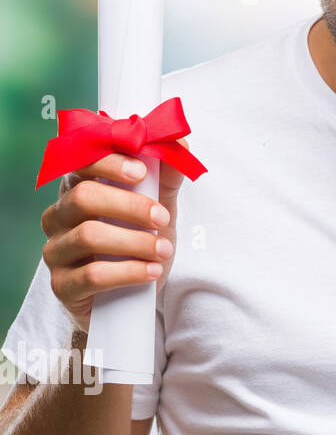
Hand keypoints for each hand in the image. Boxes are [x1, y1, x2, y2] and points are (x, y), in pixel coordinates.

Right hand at [40, 140, 190, 332]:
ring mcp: (56, 251)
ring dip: (136, 242)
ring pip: (88, 236)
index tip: (141, 171)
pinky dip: (129, 272)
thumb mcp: (160, 206)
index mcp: (79, 189)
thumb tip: (180, 143)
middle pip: (84, 197)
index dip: (108, 162)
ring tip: (164, 250)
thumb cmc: (141, 241)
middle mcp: (59, 216)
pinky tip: (151, 271)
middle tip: (162, 218)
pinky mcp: (61, 285)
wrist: (135, 292)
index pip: (80, 162)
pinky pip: (91, 275)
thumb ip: (166, 176)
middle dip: (130, 206)